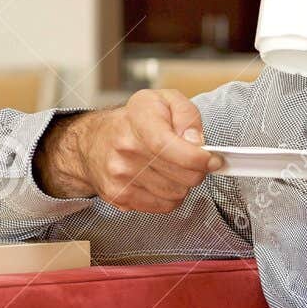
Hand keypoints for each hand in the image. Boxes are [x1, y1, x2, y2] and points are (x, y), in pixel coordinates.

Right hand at [34, 89, 223, 211]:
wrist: (93, 142)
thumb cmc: (135, 121)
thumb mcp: (164, 101)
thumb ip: (187, 115)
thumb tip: (197, 143)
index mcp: (138, 119)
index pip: (168, 146)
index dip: (197, 158)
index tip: (212, 159)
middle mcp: (125, 148)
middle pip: (182, 176)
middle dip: (196, 170)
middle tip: (192, 161)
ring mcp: (120, 176)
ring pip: (176, 194)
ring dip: (182, 184)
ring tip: (171, 169)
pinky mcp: (120, 196)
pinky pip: (163, 206)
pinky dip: (169, 196)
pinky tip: (160, 180)